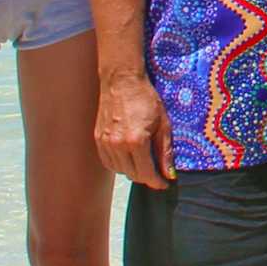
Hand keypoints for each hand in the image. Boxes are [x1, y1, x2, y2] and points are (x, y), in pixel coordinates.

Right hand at [96, 72, 175, 188]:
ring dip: (132, 171)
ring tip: (143, 162)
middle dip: (146, 177)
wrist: (122, 81)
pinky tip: (128, 157)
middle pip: (133, 174)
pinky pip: (108, 162)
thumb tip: (168, 173)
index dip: (157, 182)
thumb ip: (165, 152)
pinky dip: (119, 164)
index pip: (146, 173)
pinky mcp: (98, 139)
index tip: (164, 183)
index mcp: (136, 141)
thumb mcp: (163, 124)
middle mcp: (118, 144)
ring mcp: (105, 142)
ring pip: (120, 170)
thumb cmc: (145, 98)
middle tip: (156, 172)